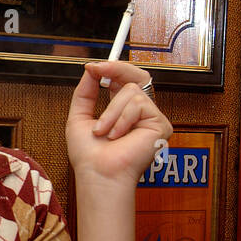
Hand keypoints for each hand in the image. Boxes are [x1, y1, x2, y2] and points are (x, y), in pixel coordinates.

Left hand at [66, 61, 172, 189]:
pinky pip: (139, 104)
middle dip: (117, 69)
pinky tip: (118, 136)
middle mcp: (139, 113)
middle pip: (138, 76)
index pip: (124, 80)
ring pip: (131, 92)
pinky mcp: (160, 125)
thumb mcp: (79, 116)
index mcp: (122, 110)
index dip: (112, 69)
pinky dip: (121, 120)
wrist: (98, 173)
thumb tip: (91, 69)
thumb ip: (85, 92)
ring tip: (103, 132)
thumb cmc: (89, 155)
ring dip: (110, 112)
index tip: (93, 67)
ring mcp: (151, 118)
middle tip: (99, 69)